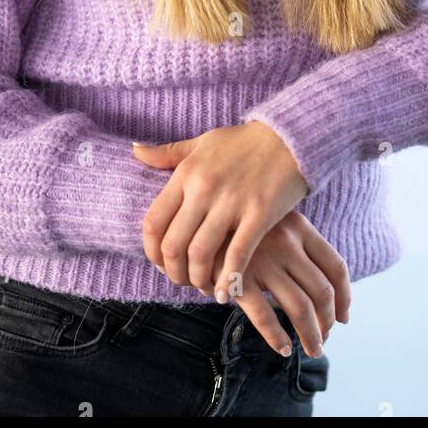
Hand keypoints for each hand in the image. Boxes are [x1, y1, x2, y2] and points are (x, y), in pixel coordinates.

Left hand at [132, 121, 308, 300]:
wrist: (290, 135)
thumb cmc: (244, 141)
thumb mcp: (202, 142)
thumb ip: (168, 153)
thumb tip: (136, 151)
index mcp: (187, 173)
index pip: (153, 221)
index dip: (152, 251)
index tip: (161, 263)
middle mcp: (204, 188)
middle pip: (173, 245)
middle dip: (173, 272)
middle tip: (182, 281)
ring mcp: (232, 201)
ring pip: (201, 254)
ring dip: (198, 279)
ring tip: (203, 285)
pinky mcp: (260, 213)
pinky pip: (238, 255)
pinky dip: (228, 280)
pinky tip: (225, 292)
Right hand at [161, 211, 350, 357]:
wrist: (195, 205)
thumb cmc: (236, 213)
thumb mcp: (270, 215)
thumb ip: (293, 241)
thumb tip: (315, 280)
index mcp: (299, 227)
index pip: (336, 266)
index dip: (345, 296)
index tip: (345, 315)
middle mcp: (287, 244)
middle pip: (322, 292)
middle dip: (328, 321)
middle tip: (325, 337)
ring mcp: (264, 261)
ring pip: (300, 308)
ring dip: (311, 335)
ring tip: (312, 349)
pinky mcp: (238, 277)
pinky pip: (264, 316)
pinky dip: (276, 337)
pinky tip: (282, 348)